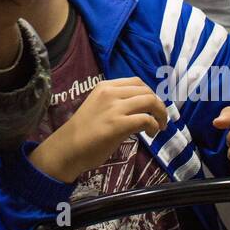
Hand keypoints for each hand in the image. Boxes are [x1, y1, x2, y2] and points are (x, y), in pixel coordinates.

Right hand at [29, 78, 167, 182]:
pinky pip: (146, 119)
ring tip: (159, 126)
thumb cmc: (83, 130)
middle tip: (160, 119)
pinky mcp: (118, 124)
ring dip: (160, 114)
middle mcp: (110, 92)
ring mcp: (114, 108)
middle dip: (159, 105)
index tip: (153, 107)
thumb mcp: (98, 106)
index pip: (136, 82)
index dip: (150, 94)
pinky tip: (151, 134)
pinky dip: (154, 126)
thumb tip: (140, 107)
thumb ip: (115, 102)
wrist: (68, 147)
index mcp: (105, 86)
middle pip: (146, 91)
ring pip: (150, 102)